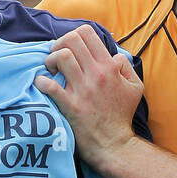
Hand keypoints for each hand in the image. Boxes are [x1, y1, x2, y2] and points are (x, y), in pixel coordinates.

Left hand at [33, 23, 143, 168]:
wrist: (114, 145)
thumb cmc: (122, 116)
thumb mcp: (135, 87)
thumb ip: (125, 66)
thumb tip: (112, 56)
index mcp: (109, 67)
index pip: (87, 33)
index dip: (74, 36)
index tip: (70, 49)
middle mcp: (96, 75)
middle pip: (71, 40)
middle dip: (59, 44)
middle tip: (56, 58)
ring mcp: (82, 90)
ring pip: (61, 57)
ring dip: (50, 60)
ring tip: (51, 70)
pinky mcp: (70, 106)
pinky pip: (50, 86)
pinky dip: (42, 82)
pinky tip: (42, 84)